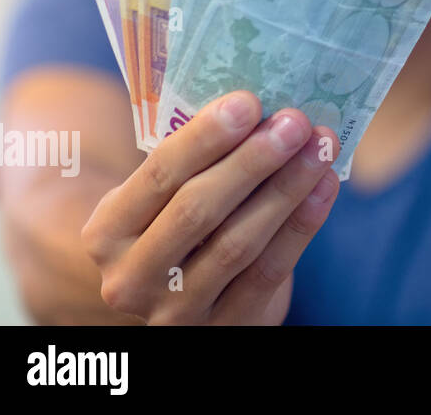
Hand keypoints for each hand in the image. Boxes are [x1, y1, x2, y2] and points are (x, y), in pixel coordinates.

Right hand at [81, 90, 339, 324]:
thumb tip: (262, 107)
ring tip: (321, 147)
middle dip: (252, 161)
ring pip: (238, 243)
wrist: (181, 298)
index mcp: (105, 234)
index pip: (158, 176)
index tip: (248, 101)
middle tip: (295, 122)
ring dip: (287, 188)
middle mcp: (130, 279)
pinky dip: (301, 225)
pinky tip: (325, 186)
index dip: (205, 137)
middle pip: (198, 210)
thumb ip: (197, 161)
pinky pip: (269, 272)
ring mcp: (175, 312)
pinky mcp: (225, 330)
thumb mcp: (163, 198)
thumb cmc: (178, 224)